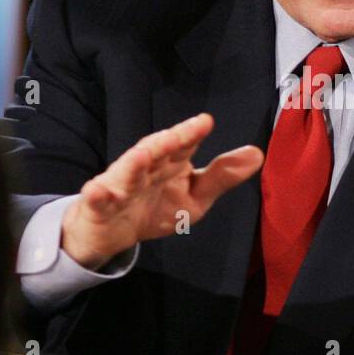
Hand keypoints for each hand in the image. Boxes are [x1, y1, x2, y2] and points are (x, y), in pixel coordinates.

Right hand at [61, 112, 263, 268]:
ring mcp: (120, 184)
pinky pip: (97, 199)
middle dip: (168, 141)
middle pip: (155, 152)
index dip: (192, 133)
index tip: (206, 122)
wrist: (113, 232)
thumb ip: (222, 176)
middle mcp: (145, 167)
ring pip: (126, 172)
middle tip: (183, 132)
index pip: (183, 145)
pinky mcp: (100, 205)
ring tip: (142, 155)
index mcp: (169, 162)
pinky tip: (96, 191)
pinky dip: (96, 195)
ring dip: (132, 164)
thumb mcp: (195, 197)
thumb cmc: (156, 207)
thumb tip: (257, 153)